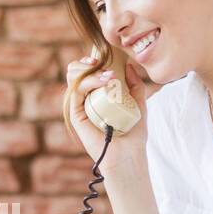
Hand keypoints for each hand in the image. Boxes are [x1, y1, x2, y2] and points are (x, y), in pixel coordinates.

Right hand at [64, 51, 151, 172]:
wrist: (128, 156)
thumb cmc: (133, 135)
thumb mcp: (139, 104)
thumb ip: (135, 86)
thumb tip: (129, 66)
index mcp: (97, 97)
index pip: (87, 73)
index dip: (91, 62)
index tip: (103, 57)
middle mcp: (86, 101)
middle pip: (76, 73)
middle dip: (85, 62)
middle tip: (99, 61)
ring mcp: (80, 108)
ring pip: (73, 78)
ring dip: (89, 71)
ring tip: (108, 76)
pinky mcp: (76, 115)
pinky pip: (76, 91)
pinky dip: (89, 81)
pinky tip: (105, 80)